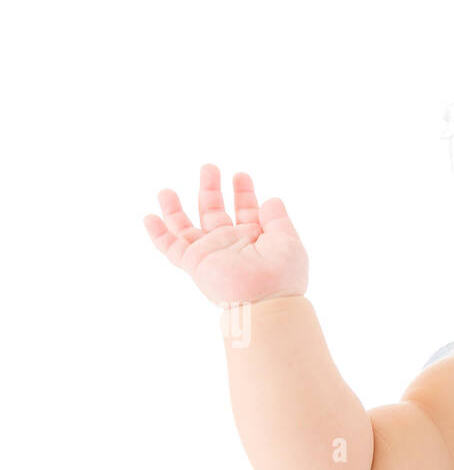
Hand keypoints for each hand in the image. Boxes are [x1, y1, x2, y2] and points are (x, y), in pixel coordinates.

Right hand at [143, 164, 308, 305]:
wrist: (265, 302)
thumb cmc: (281, 275)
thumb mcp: (288, 241)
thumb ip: (278, 219)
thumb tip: (272, 199)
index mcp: (254, 239)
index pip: (245, 211)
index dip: (243, 193)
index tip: (240, 175)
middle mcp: (230, 245)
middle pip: (214, 212)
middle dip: (211, 189)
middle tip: (208, 167)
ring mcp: (210, 254)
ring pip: (186, 228)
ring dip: (175, 209)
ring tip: (166, 191)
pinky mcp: (195, 263)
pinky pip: (171, 248)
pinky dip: (158, 234)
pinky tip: (149, 218)